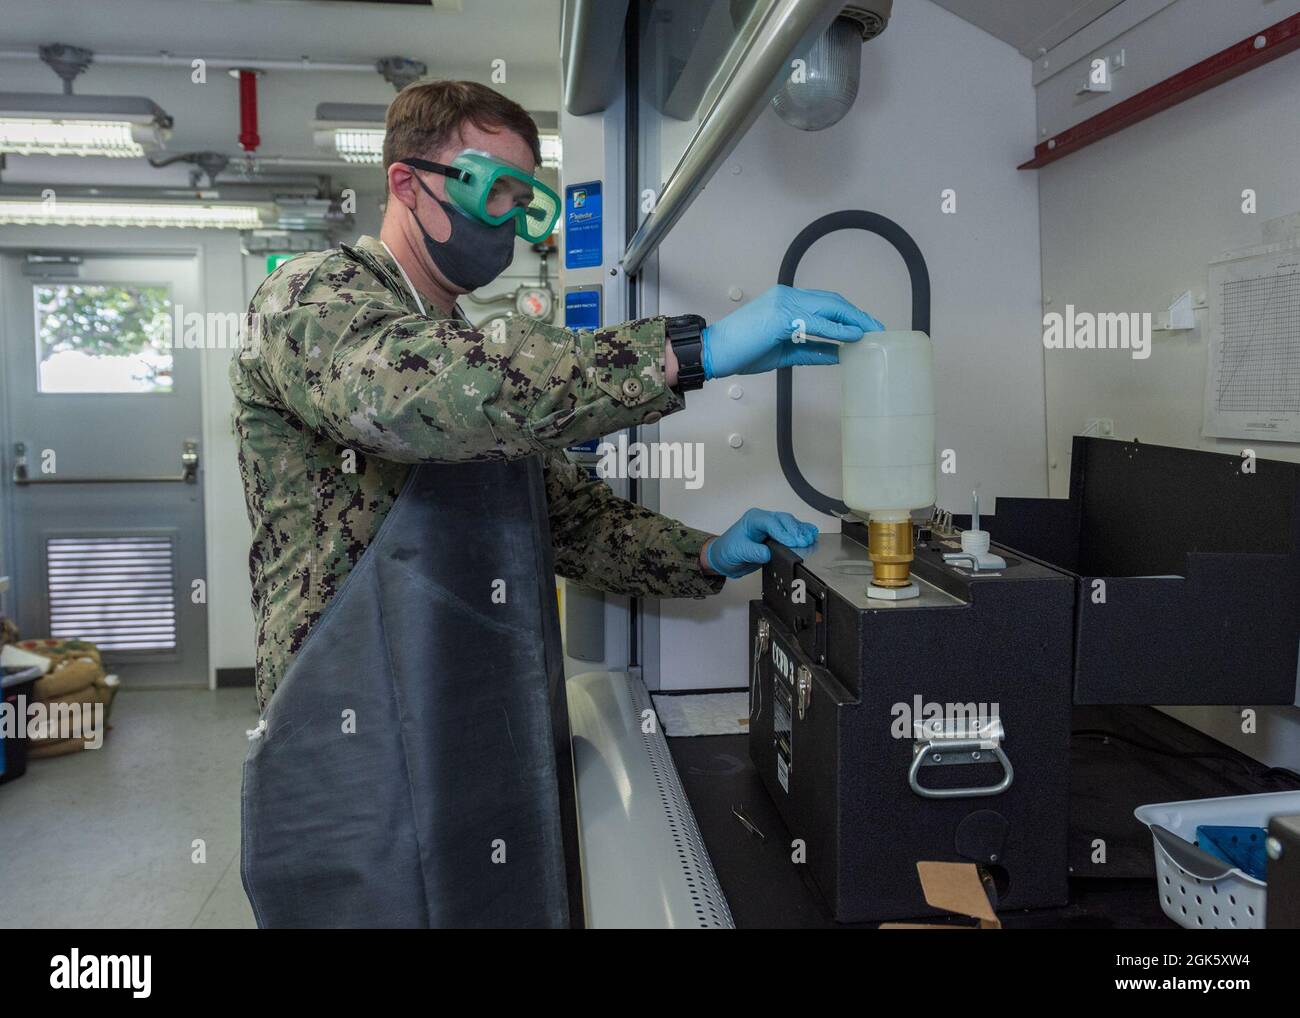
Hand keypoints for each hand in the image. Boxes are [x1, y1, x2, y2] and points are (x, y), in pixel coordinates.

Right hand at [700, 285, 882, 378]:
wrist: (714, 351)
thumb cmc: (741, 351)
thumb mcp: (783, 353)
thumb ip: (811, 350)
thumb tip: (838, 354)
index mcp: (785, 301)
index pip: (824, 303)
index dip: (847, 314)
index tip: (864, 327)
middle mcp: (787, 296)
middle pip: (832, 301)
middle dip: (857, 315)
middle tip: (877, 329)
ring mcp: (785, 304)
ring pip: (828, 308)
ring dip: (853, 320)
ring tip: (871, 332)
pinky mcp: (782, 317)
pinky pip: (817, 323)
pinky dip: (838, 330)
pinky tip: (852, 337)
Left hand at [701, 509, 818, 578]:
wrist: (724, 558)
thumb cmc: (728, 550)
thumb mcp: (738, 551)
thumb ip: (753, 552)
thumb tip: (768, 553)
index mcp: (753, 519)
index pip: (771, 522)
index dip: (783, 532)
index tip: (792, 542)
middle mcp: (764, 520)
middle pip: (784, 520)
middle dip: (795, 531)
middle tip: (803, 542)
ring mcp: (772, 527)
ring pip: (790, 524)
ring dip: (801, 531)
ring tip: (810, 540)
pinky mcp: (778, 536)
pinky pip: (792, 530)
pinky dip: (802, 532)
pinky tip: (811, 534)